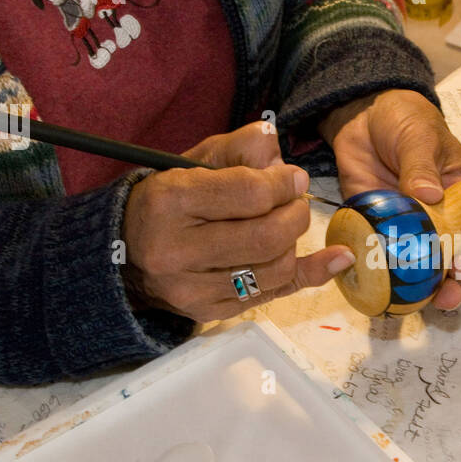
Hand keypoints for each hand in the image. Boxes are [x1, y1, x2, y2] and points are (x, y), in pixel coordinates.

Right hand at [122, 122, 354, 320]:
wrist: (125, 254)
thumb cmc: (167, 201)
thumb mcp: (194, 162)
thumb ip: (239, 149)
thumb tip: (279, 151)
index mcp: (170, 201)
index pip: (250, 192)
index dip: (283, 183)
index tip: (293, 178)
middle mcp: (176, 250)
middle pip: (267, 236)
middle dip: (295, 214)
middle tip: (295, 203)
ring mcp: (191, 288)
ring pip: (274, 270)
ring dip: (293, 244)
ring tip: (284, 226)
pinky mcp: (207, 312)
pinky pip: (272, 295)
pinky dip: (307, 274)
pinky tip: (335, 259)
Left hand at [320, 89, 460, 310]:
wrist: (361, 123)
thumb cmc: (404, 123)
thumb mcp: (419, 136)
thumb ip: (421, 165)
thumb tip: (429, 193)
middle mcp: (456, 228)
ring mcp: (422, 240)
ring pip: (445, 282)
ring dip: (450, 295)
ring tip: (444, 296)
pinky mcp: (390, 245)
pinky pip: (401, 277)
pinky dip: (403, 291)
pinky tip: (401, 296)